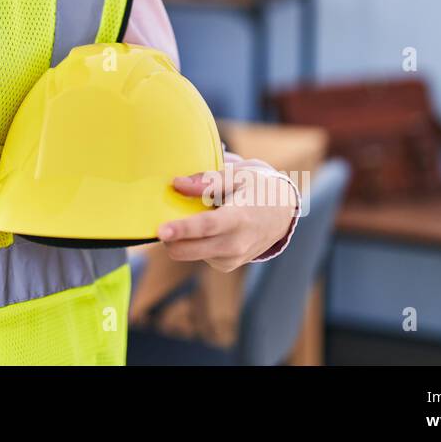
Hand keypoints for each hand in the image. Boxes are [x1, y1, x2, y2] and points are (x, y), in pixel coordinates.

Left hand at [156, 163, 298, 271]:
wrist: (282, 212)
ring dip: (181, 241)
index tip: (160, 231)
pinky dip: (193, 244)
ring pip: (191, 254)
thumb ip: (207, 181)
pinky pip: (198, 256)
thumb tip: (177, 184)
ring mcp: (232, 258)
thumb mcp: (238, 175)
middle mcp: (236, 243)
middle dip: (169, 240)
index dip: (182, 229)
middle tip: (158, 222)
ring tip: (192, 218)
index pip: (207, 226)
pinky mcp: (227, 265)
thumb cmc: (256, 187)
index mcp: (239, 217)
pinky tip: (204, 229)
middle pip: (191, 249)